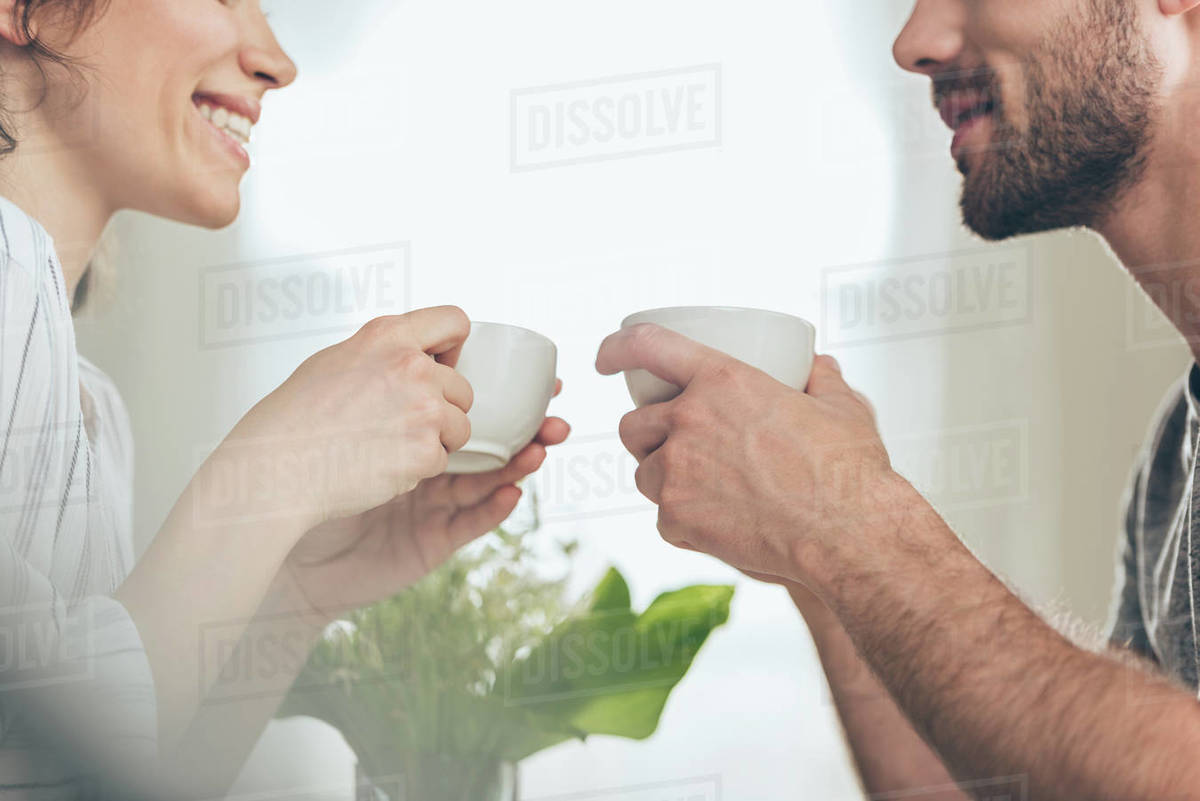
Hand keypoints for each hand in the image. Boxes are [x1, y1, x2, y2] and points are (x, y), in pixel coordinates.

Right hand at [217, 307, 473, 532]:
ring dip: (433, 440)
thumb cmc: (295, 419)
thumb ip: (384, 353)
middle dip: (441, 408)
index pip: (454, 322)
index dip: (453, 348)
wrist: (277, 466)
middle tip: (400, 422)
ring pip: (458, 427)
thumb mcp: (338, 358)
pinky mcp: (424, 450)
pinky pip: (440, 460)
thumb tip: (415, 356)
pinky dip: (418, 468)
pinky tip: (381, 463)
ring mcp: (423, 409)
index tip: (445, 363)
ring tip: (388, 444)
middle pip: (463, 388)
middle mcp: (411, 367)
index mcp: (388, 336)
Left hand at [271, 385, 569, 620]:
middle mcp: (423, 458)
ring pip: (487, 477)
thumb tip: (436, 344)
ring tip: (543, 444)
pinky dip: (494, 507)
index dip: (496, 386)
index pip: (462, 400)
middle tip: (551, 406)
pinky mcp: (428, 541)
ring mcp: (430, 500)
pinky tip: (512, 490)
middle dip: (526, 423)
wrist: (269, 516)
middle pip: (488, 438)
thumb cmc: (296, 455)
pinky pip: (469, 523)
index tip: (526, 372)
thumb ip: (389, 369)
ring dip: (521, 460)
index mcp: (406, 421)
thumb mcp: (344, 390)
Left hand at [595, 323, 902, 592]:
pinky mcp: (675, 517)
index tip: (606, 358)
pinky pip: (663, 515)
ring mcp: (676, 471)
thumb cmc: (848, 471)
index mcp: (722, 380)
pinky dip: (684, 520)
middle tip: (682, 447)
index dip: (618, 347)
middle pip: (634, 423)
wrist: (848, 534)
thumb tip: (819, 366)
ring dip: (664, 477)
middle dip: (650, 435)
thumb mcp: (841, 405)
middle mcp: (689, 420)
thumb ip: (820, 378)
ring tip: (706, 488)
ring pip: (643, 471)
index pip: (648, 346)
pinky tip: (720, 522)